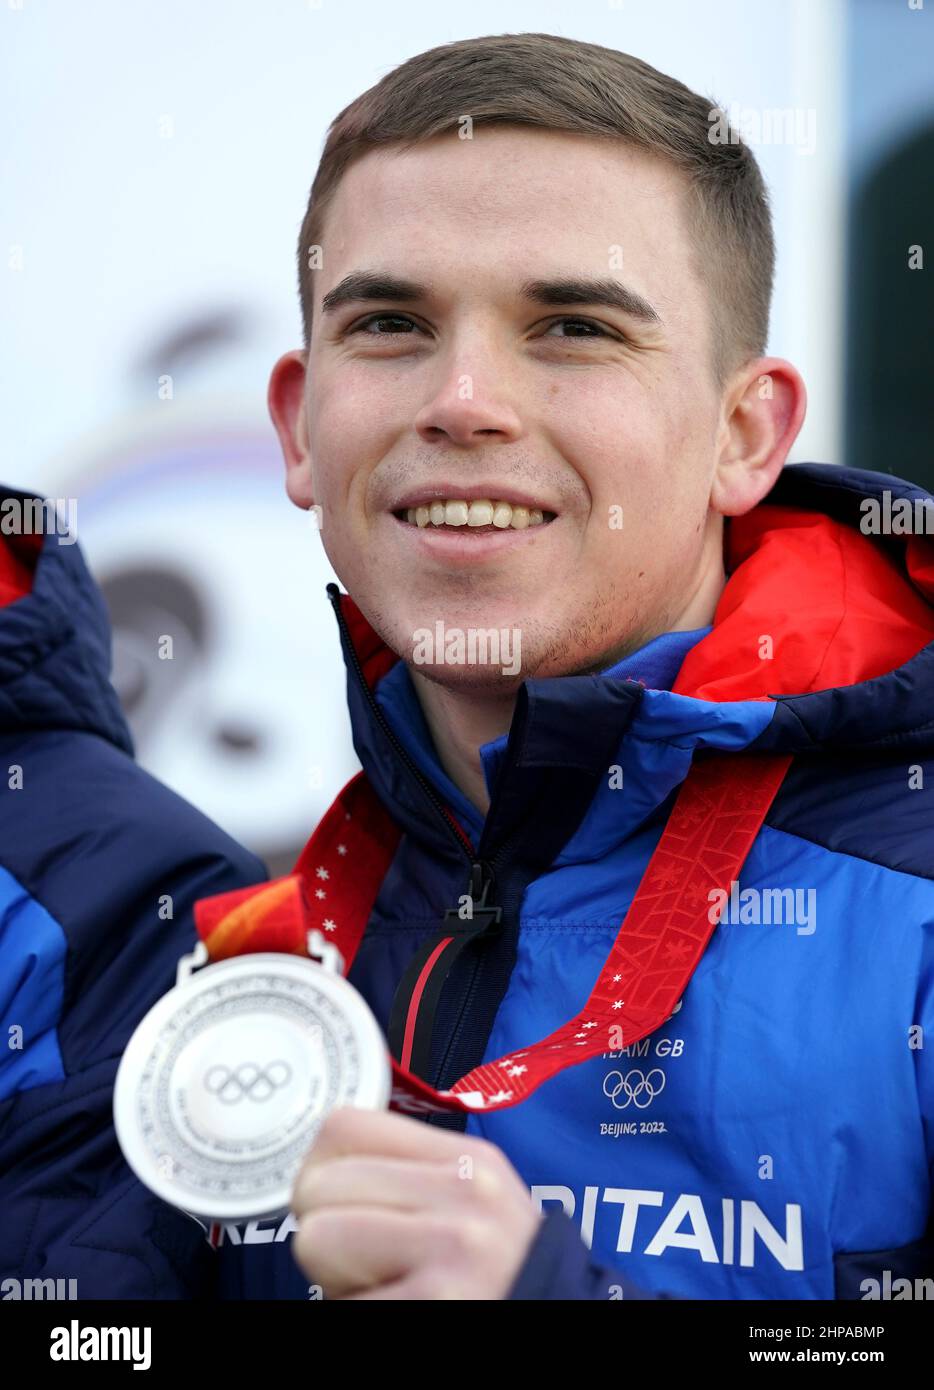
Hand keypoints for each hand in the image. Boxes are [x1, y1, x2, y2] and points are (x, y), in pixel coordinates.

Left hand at [290, 1106, 543, 1299]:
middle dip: (324, 1233)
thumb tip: (320, 1173)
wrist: (559, 1321)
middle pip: (318, 1185)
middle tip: (370, 1265)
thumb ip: (410, 1177)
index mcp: (467, 1160)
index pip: (342, 1126)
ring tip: (386, 1287)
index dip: (321, 1174)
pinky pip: (343, 1300)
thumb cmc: (500, 1279)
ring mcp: (453, 1248)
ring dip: (334, 1277)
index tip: (339, 1210)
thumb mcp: (473, 1207)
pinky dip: (354, 1310)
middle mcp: (465, 1193)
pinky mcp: (437, 1301)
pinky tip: (401, 1309)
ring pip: (317, 1238)